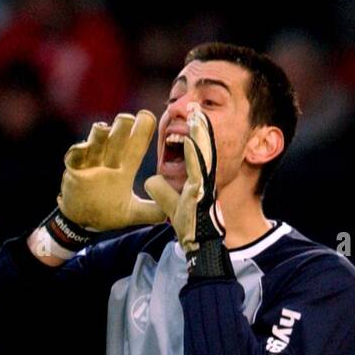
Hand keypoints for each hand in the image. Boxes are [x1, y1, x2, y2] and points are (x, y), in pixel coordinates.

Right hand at [57, 110, 165, 231]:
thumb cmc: (107, 212)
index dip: (142, 132)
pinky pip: (74, 157)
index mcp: (123, 169)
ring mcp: (90, 164)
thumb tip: (170, 213)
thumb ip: (150, 212)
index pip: (135, 147)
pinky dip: (78, 151)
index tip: (148, 117)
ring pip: (95, 143)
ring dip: (99, 135)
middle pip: (116, 140)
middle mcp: (108, 161)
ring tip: (104, 129)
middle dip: (122, 128)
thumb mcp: (130, 213)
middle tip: (128, 119)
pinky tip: (83, 148)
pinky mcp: (74, 170)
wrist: (82, 222)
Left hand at [144, 105, 225, 254]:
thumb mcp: (171, 204)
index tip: (192, 116)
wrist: (200, 245)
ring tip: (197, 115)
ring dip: (201, 134)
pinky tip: (191, 139)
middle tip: (196, 108)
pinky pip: (198, 170)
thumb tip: (149, 180)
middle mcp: (204, 180)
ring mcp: (205, 185)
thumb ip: (162, 191)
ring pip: (204, 154)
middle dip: (201, 128)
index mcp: (198, 180)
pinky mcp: (202, 192)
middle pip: (203, 148)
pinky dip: (196, 154)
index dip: (195, 135)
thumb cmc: (190, 227)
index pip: (195, 153)